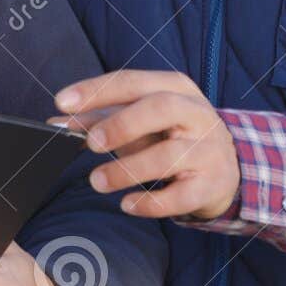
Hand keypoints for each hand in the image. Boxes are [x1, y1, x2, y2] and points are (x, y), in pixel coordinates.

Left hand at [52, 70, 239, 219]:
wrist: (228, 169)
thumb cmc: (174, 136)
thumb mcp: (141, 120)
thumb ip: (100, 119)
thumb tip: (57, 122)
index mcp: (175, 88)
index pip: (132, 81)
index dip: (95, 90)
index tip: (61, 102)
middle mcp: (196, 113)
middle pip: (159, 108)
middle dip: (121, 124)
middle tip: (90, 143)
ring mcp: (208, 149)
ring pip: (168, 155)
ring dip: (127, 169)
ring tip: (96, 181)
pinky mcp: (211, 185)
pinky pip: (180, 196)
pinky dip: (150, 202)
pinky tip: (127, 204)